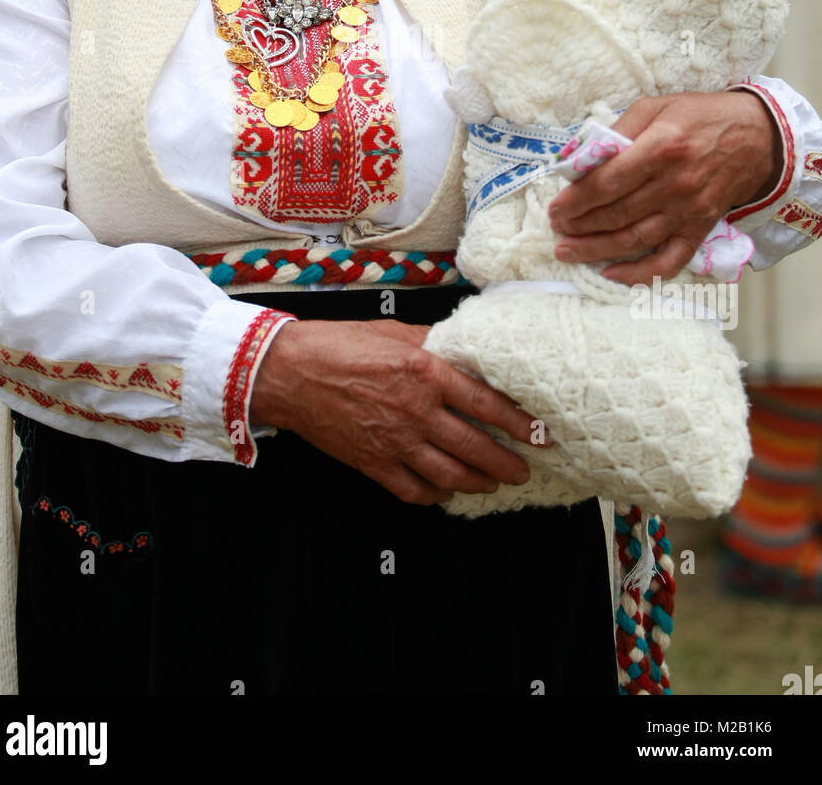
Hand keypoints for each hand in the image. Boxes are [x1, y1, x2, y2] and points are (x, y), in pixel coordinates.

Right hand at [250, 318, 541, 504]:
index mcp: (424, 372)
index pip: (485, 404)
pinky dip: (435, 496)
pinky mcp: (373, 463)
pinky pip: (414, 490)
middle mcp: (416, 410)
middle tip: (524, 468)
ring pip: (450, 476)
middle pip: (476, 447)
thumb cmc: (338, 345)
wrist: (288, 373)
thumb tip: (462, 348)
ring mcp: (394, 442)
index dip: (519, 423)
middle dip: (507, 462)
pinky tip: (446, 492)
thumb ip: (431, 343)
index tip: (539, 434)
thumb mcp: (392, 332)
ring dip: (478, 483)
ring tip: (492, 482)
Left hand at [548, 89, 780, 285]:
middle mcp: (674, 185)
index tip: (554, 208)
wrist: (756, 138)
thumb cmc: (699, 117)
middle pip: (616, 214)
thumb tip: (580, 157)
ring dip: (595, 250)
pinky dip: (640, 273)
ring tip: (566, 252)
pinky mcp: (700, 229)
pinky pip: (669, 261)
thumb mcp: (655, 106)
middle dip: (578, 225)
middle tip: (555, 228)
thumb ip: (617, 130)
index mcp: (661, 148)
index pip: (607, 183)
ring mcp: (688, 212)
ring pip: (634, 240)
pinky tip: (611, 274)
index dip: (575, 200)